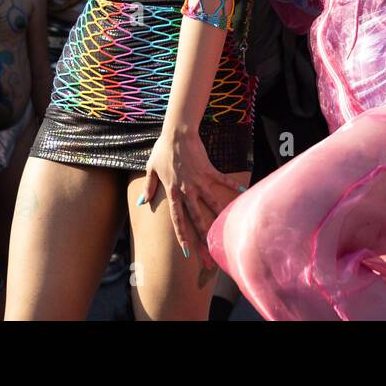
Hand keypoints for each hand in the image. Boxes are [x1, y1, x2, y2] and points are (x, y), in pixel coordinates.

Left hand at [141, 129, 244, 268]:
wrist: (177, 133)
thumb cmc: (162, 149)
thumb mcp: (151, 168)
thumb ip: (148, 187)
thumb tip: (142, 202)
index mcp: (173, 192)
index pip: (177, 220)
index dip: (182, 236)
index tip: (187, 252)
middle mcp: (187, 190)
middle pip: (196, 217)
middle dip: (203, 236)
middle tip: (210, 251)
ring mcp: (199, 181)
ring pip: (211, 203)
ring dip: (220, 217)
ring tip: (229, 230)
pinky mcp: (208, 171)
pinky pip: (222, 181)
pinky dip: (233, 186)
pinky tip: (244, 192)